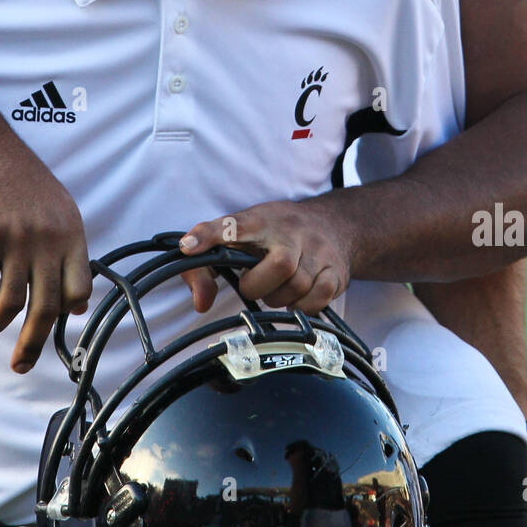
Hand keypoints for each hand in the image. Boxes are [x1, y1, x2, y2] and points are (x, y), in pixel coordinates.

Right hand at [0, 135, 91, 372]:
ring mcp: (18, 238)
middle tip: (20, 365)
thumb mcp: (58, 207)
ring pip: (11, 302)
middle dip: (32, 343)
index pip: (80, 288)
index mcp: (72, 232)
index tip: (53, 328)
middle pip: (46, 306)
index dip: (66, 313)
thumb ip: (67, 251)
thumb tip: (76, 305)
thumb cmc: (19, 180)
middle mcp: (50, 238)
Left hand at [179, 197, 353, 313]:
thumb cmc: (275, 234)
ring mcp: (319, 251)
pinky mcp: (337, 271)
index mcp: (261, 219)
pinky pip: (318, 298)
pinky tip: (294, 297)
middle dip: (258, 286)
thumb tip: (201, 303)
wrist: (335, 224)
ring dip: (278, 298)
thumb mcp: (242, 235)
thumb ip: (208, 266)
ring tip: (273, 288)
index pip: (233, 225)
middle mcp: (293, 232)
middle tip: (251, 284)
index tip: (189, 248)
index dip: (210, 236)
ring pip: (298, 286)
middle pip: (280, 266)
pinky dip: (302, 306)